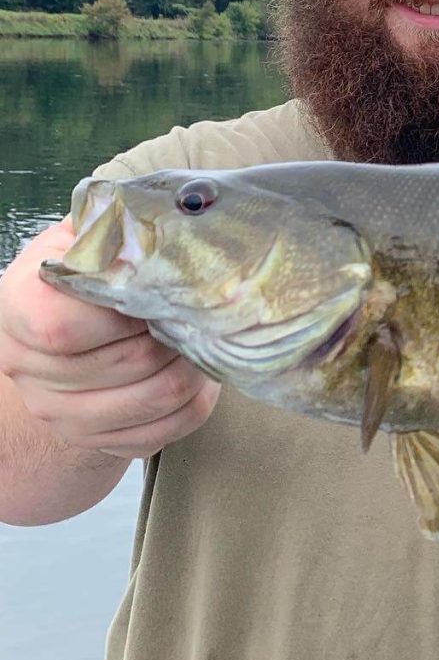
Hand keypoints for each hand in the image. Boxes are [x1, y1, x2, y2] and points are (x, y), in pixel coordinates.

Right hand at [0, 218, 219, 460]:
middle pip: (129, 361)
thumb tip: (164, 218)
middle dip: (175, 330)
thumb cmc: (91, 270)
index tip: (153, 287)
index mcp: (19, 305)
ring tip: (197, 335)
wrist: (75, 333)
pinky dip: (198, 397)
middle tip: (193, 308)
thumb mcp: (90, 236)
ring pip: (158, 397)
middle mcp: (27, 367)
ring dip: (194, 364)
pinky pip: (172, 427)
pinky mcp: (101, 442)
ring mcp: (61, 414)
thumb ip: (115, 227)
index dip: (124, 308)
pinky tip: (194, 369)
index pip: (63, 327)